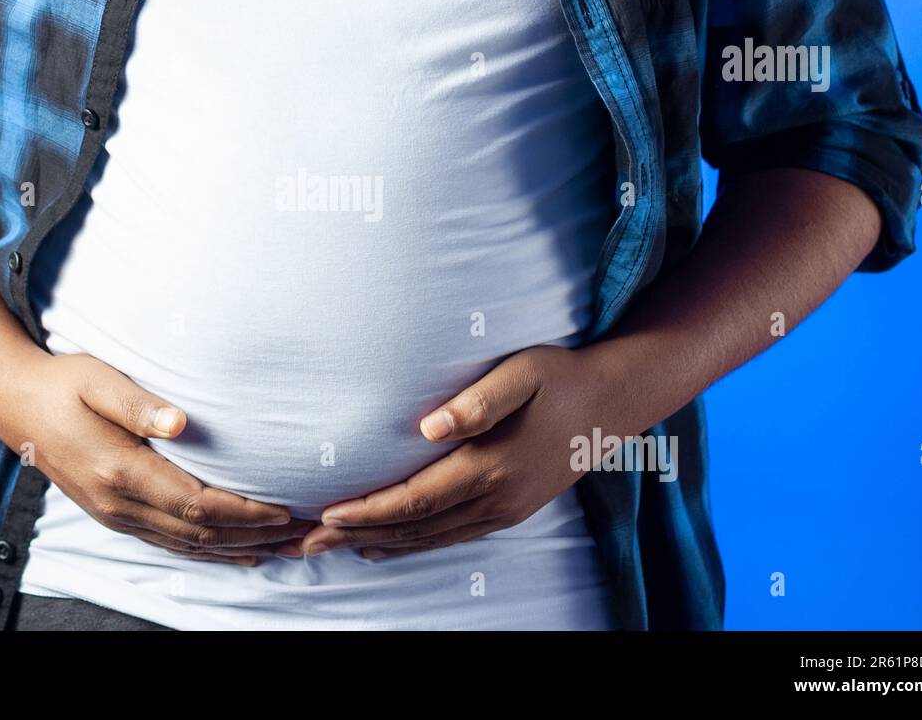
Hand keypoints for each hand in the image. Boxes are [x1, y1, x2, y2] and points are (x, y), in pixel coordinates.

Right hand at [5, 353, 312, 564]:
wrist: (15, 404)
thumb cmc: (63, 383)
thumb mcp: (97, 380)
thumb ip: (138, 403)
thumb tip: (180, 423)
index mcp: (119, 469)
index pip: (196, 503)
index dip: (244, 512)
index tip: (284, 511)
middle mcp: (118, 503)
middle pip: (199, 533)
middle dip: (254, 536)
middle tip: (301, 533)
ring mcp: (114, 515)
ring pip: (187, 546)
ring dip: (237, 549)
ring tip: (283, 548)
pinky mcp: (114, 516)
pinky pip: (169, 544)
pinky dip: (208, 553)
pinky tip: (236, 554)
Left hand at [299, 345, 609, 558]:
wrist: (612, 403)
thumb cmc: (560, 378)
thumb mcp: (523, 374)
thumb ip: (478, 401)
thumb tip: (429, 427)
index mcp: (490, 466)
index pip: (415, 499)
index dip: (369, 510)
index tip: (328, 513)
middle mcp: (496, 498)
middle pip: (414, 526)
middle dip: (359, 535)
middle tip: (308, 542)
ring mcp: (505, 510)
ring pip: (430, 538)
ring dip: (381, 543)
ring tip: (335, 546)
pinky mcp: (511, 510)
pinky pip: (451, 537)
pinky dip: (414, 543)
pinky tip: (388, 545)